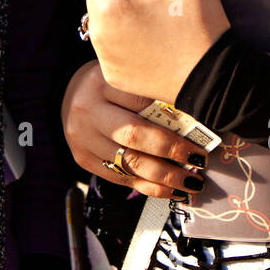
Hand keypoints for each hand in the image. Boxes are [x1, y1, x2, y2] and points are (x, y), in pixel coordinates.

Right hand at [61, 59, 208, 198]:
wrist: (70, 96)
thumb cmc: (110, 87)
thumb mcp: (127, 79)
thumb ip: (153, 96)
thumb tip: (195, 124)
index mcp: (102, 82)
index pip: (142, 101)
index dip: (173, 117)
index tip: (199, 130)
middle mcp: (88, 110)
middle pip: (134, 135)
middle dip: (172, 150)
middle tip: (199, 160)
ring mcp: (83, 137)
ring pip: (128, 163)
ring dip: (165, 177)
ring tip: (191, 182)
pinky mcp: (83, 159)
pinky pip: (120, 179)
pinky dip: (149, 187)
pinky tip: (170, 190)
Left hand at [70, 0, 229, 103]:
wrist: (214, 82)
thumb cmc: (202, 27)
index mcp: (111, 3)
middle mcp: (99, 31)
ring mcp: (103, 56)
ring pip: (102, 16)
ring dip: (119, 4)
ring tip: (152, 7)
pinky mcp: (112, 74)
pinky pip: (110, 44)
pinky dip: (124, 34)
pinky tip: (151, 34)